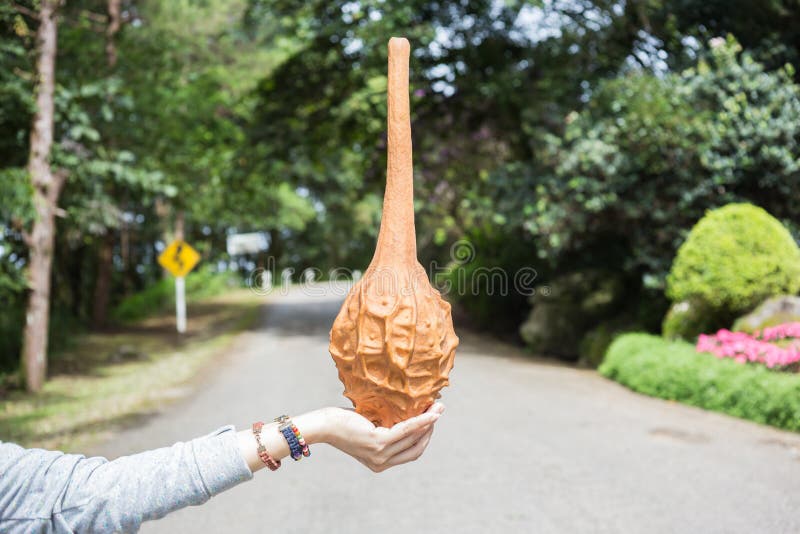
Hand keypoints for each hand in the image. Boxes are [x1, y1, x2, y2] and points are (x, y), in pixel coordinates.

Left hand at [323, 403, 444, 471]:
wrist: (324, 425)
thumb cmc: (342, 423)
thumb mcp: (367, 428)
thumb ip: (384, 428)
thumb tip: (403, 412)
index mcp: (380, 463)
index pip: (410, 453)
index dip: (424, 437)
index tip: (432, 420)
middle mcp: (381, 463)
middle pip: (416, 447)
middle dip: (430, 430)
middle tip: (439, 411)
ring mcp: (380, 454)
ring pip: (414, 438)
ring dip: (429, 422)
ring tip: (438, 407)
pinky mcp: (378, 442)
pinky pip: (406, 430)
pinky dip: (420, 421)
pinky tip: (429, 412)